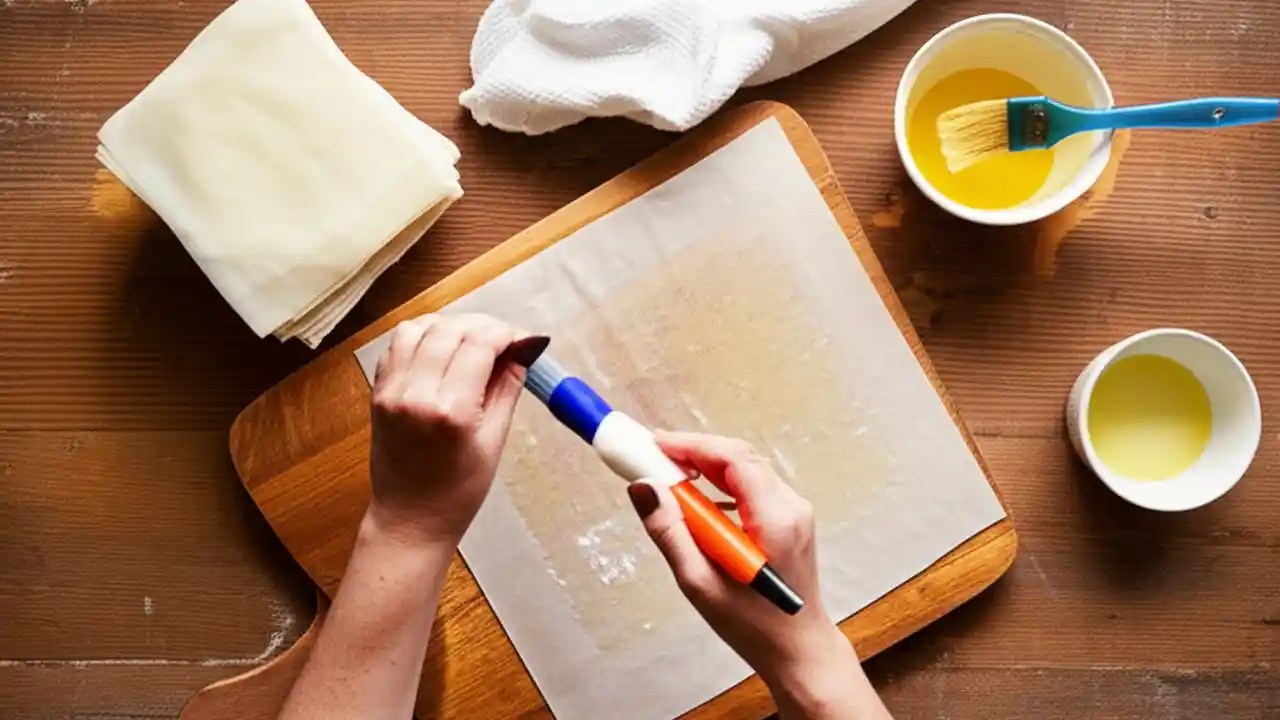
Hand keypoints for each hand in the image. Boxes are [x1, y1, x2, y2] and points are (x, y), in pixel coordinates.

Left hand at [367, 314, 534, 547]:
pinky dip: (422, 337)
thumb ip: (507, 388)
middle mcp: (415, 394)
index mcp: (450, 411)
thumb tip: (522, 349)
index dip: (505, 334)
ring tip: (470, 342)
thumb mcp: (494, 441)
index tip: (521, 340)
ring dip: (449, 326)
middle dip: (482, 326)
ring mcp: (391, 391)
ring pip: (418, 327)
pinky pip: (397, 345)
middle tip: (502, 340)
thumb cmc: (458, 491)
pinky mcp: (378, 392)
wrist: (410, 519)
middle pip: (450, 329)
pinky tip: (441, 351)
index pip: (479, 344)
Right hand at [629, 431, 887, 718]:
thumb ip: (670, 531)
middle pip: (739, 457)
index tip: (653, 445)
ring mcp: (794, 512)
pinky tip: (697, 498)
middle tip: (653, 455)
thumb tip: (643, 488)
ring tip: (668, 474)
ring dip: (706, 466)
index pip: (732, 458)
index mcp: (774, 518)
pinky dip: (722, 483)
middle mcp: (791, 506)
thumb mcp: (699, 582)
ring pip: (746, 469)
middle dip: (694, 451)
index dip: (690, 445)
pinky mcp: (789, 520)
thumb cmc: (754, 626)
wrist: (799, 651)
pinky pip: (753, 487)